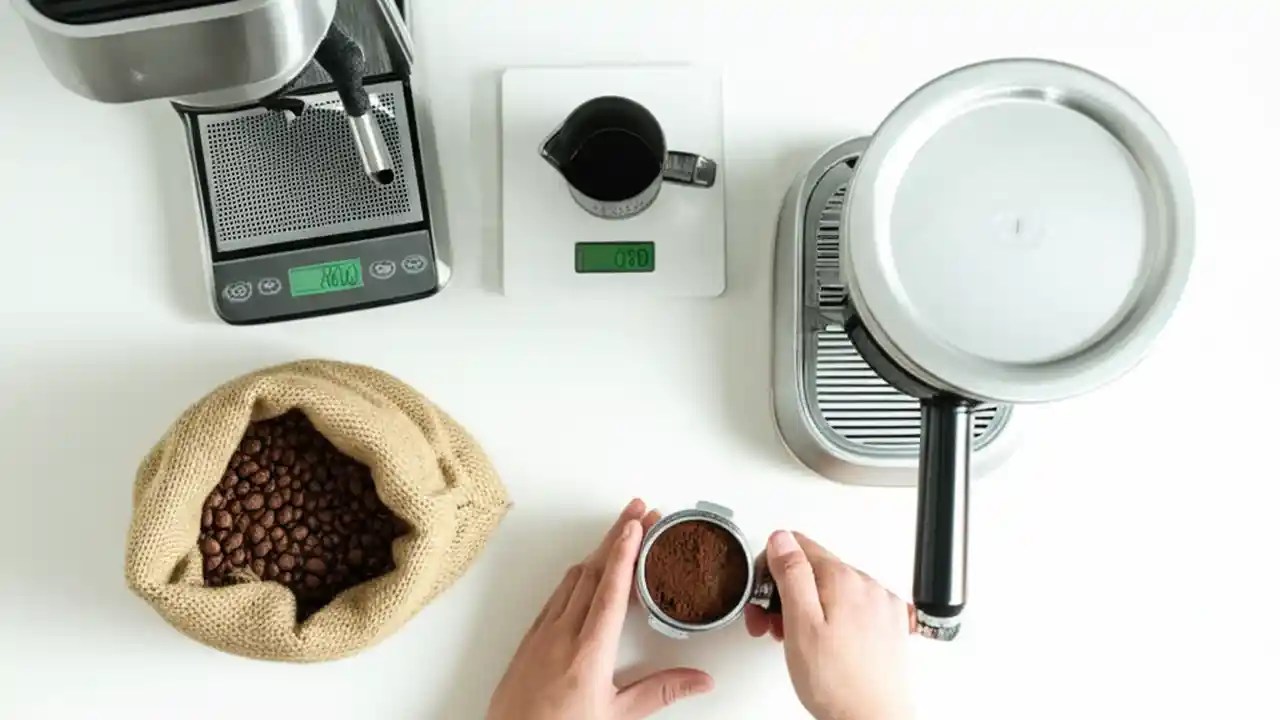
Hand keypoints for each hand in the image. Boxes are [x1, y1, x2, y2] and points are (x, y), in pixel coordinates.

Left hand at [486, 499, 714, 719]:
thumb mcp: (617, 717)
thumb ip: (660, 692)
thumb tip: (699, 680)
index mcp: (588, 651)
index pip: (611, 589)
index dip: (626, 551)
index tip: (637, 524)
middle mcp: (562, 635)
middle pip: (593, 571)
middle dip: (617, 536)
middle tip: (638, 510)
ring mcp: (541, 635)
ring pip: (571, 580)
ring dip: (597, 552)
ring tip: (618, 533)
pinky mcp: (528, 642)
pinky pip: (555, 597)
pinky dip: (576, 577)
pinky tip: (584, 574)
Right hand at [744, 531, 914, 719]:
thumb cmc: (836, 682)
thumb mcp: (800, 623)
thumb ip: (791, 574)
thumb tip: (782, 538)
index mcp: (843, 578)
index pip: (798, 545)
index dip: (772, 569)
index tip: (764, 596)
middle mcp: (868, 585)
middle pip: (816, 570)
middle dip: (788, 593)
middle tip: (774, 626)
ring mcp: (882, 605)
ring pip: (835, 590)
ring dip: (811, 608)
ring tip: (799, 641)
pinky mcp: (890, 625)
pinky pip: (855, 608)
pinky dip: (836, 620)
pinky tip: (826, 644)